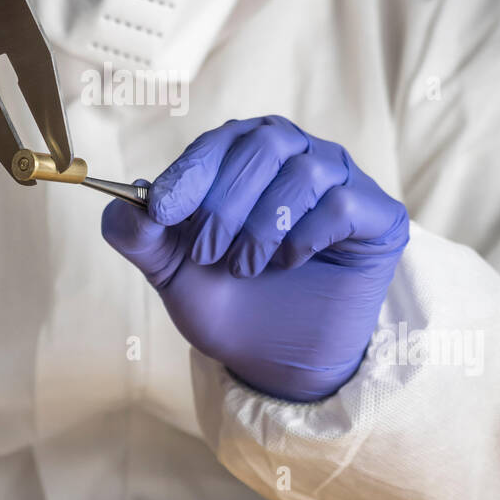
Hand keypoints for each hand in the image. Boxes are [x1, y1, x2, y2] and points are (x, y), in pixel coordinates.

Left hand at [102, 116, 407, 401]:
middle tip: (210, 253)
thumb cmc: (231, 303)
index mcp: (248, 157)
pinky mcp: (378, 215)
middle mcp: (298, 156)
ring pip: (305, 171)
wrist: (280, 359)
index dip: (191, 171)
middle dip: (228, 201)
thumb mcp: (176, 274)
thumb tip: (122, 207)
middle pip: (265, 144)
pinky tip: (290, 262)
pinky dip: (307, 233)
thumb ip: (145, 238)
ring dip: (265, 223)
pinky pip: (343, 202)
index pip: (221, 140)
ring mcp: (342, 182)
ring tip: (247, 267)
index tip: (164, 211)